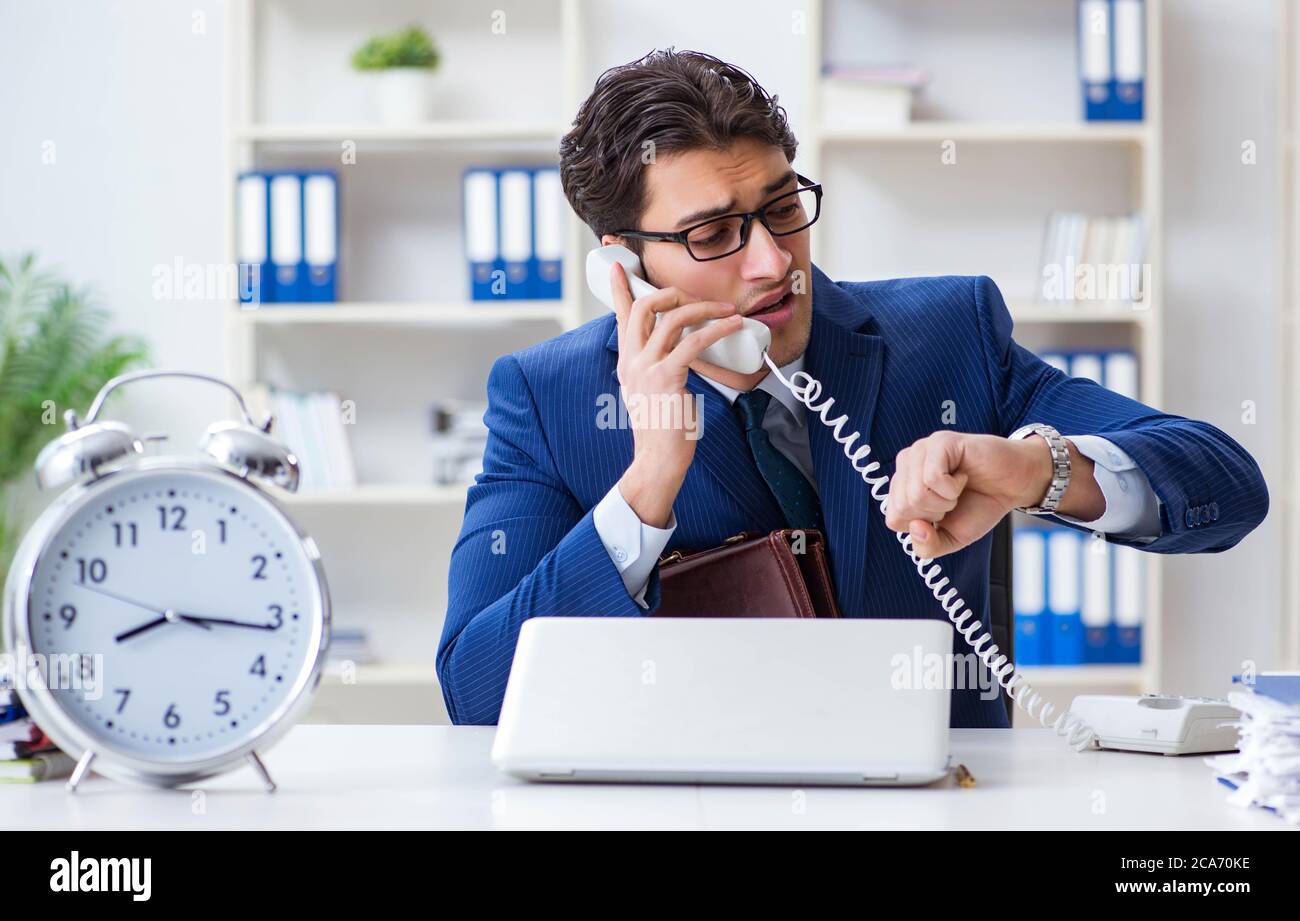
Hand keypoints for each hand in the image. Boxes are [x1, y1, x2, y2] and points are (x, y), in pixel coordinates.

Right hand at [608, 261, 742, 526]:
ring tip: (728, 311)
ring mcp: (647, 369)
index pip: (620, 317)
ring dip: (704, 309)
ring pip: (672, 319)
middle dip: (670, 293)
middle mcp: (632, 362)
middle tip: (695, 296)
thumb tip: (675, 354)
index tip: (619, 265)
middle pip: (644, 308)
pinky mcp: (667, 378)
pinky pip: (693, 342)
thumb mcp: (650, 394)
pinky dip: (717, 330)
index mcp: (627, 363)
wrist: (657, 460)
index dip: (620, 288)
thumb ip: (655, 370)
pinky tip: (733, 326)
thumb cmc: (662, 430)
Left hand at [883, 431, 1101, 558]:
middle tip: (954, 499)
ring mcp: (922, 450)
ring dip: (945, 501)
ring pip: (916, 494)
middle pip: (904, 507)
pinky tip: (963, 477)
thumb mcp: (950, 538)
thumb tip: (916, 528)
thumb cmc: (981, 505)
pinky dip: (952, 489)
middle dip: (936, 514)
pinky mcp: (940, 442)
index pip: (893, 519)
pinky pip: (932, 479)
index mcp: (902, 485)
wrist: (1015, 485)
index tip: (943, 513)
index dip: (923, 526)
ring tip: (958, 488)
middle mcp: (906, 464)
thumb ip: (927, 546)